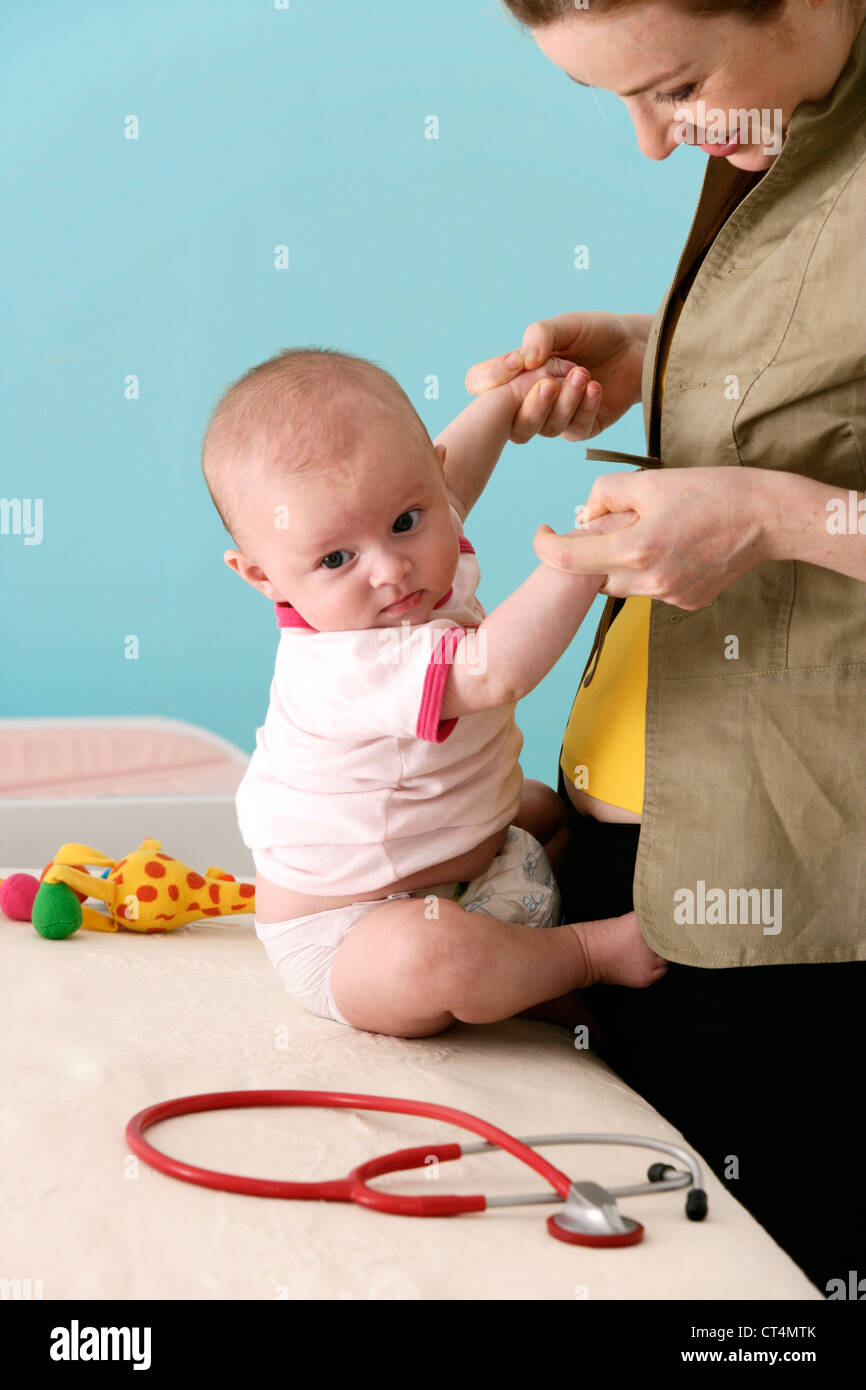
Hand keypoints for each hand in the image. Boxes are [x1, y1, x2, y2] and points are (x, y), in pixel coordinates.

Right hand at [465, 311, 651, 444]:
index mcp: (516, 372)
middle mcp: (530, 399)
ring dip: (563, 402)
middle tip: (549, 382)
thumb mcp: (566, 324)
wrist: (638, 345)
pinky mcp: (582, 428)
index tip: (515, 363)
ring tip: (582, 374)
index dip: (490, 379)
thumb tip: (522, 360)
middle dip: (529, 404)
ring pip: (543, 428)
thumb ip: (540, 335)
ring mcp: (555, 417)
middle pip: (509, 421)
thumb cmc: (597, 332)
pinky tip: (594, 387)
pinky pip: (573, 429)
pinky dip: (584, 407)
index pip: (481, 385)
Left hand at [534, 467, 773, 608]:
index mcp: (633, 549)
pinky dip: (650, 569)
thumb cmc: (712, 492)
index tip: (542, 530)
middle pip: (592, 574)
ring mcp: (667, 597)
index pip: (564, 558)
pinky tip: (676, 546)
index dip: (543, 544)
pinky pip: (650, 588)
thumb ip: (604, 495)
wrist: (767, 518)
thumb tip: (584, 515)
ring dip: (621, 559)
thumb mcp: (649, 481)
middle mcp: (647, 582)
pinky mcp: (685, 602)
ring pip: (621, 583)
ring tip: (651, 529)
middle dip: (592, 549)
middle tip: (613, 521)